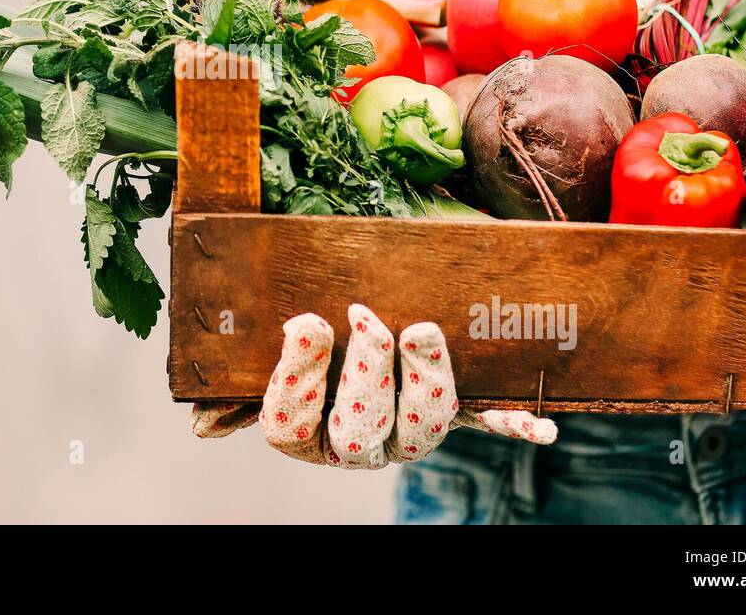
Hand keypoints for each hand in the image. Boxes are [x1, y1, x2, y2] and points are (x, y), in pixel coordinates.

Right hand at [192, 304, 556, 467]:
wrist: (357, 305)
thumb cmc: (302, 317)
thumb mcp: (266, 343)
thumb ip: (236, 375)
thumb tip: (202, 430)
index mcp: (304, 427)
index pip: (290, 424)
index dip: (300, 377)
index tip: (307, 322)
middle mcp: (355, 440)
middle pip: (361, 433)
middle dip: (366, 374)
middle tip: (365, 318)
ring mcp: (405, 428)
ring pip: (421, 432)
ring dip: (426, 383)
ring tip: (420, 331)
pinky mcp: (453, 408)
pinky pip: (484, 421)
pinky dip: (512, 422)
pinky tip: (543, 427)